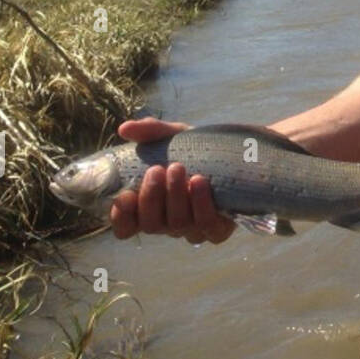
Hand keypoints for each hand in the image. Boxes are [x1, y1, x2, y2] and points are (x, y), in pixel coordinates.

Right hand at [109, 118, 235, 244]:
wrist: (238, 151)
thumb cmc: (196, 148)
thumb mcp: (173, 136)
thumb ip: (149, 132)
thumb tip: (125, 129)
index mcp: (150, 206)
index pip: (126, 226)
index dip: (121, 216)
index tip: (124, 195)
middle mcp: (168, 222)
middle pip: (151, 224)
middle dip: (151, 197)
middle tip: (157, 169)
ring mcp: (192, 228)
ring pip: (178, 225)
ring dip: (175, 197)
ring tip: (179, 169)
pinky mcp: (218, 229)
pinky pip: (207, 227)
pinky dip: (201, 206)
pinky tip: (199, 183)